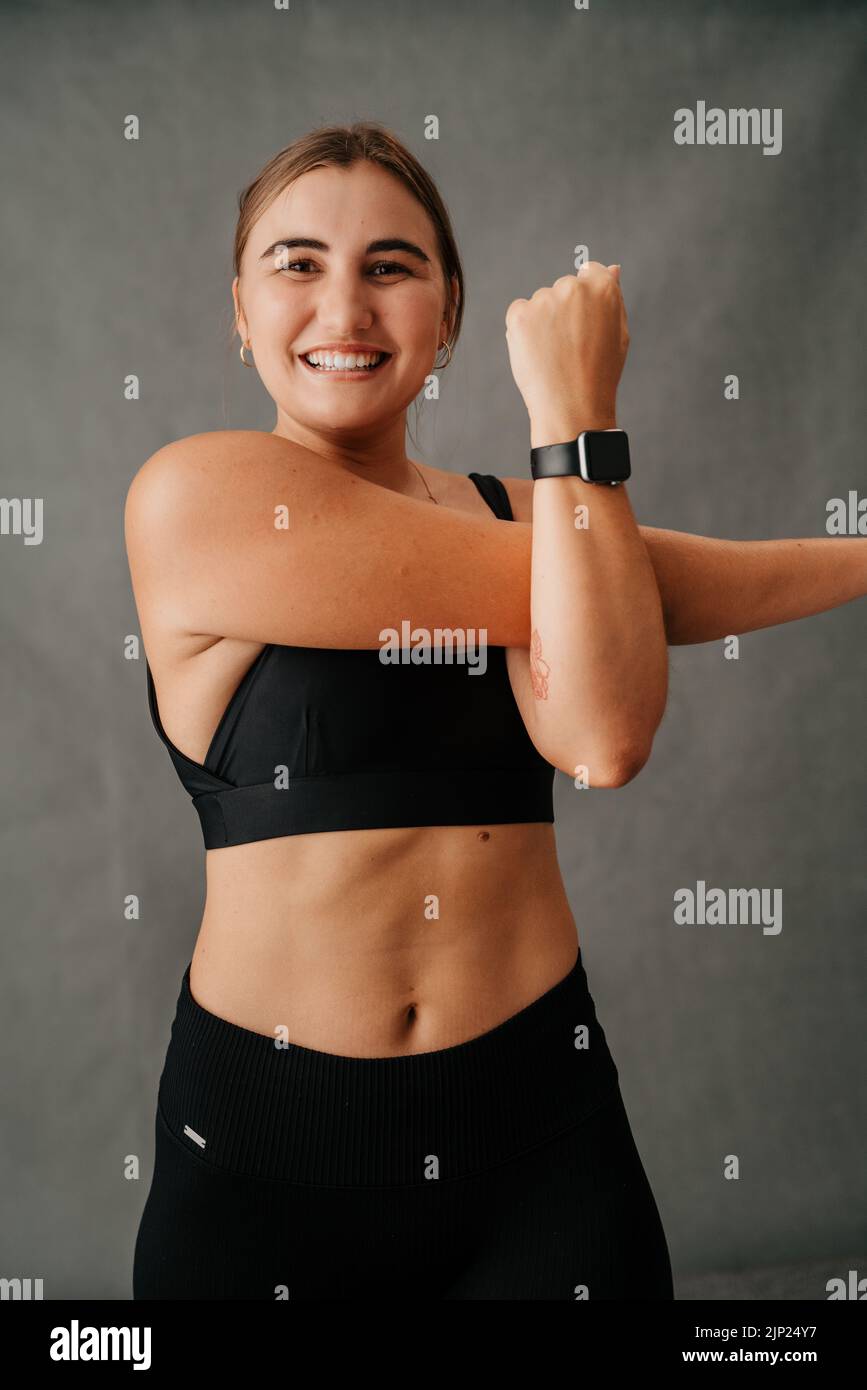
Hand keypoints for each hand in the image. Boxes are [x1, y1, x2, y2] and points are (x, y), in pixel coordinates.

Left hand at [505, 262, 628, 444]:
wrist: (572, 407)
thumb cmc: (599, 374)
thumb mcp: (619, 333)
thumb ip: (613, 296)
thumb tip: (611, 269)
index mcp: (602, 288)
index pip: (590, 271)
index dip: (586, 297)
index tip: (582, 318)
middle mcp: (573, 288)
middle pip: (563, 288)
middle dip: (564, 310)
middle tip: (570, 345)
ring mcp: (544, 300)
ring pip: (540, 302)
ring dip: (543, 320)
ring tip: (554, 354)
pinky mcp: (520, 314)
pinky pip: (519, 312)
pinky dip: (523, 329)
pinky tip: (537, 352)